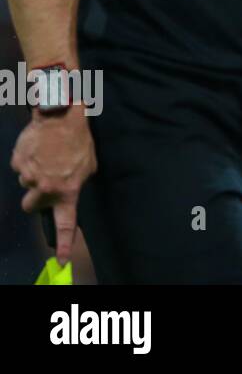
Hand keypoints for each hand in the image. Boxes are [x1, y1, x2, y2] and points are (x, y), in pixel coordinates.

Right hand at [11, 108, 96, 264]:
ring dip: (34, 174)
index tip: (61, 261)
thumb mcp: (87, 165)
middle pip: (31, 206)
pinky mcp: (17, 163)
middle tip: (45, 182)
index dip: (63, 244)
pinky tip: (38, 148)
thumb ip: (76, 182)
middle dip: (36, 197)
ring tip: (46, 156)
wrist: (60, 117)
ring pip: (26, 184)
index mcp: (67, 191)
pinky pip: (19, 168)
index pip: (65, 223)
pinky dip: (27, 161)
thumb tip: (67, 189)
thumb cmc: (78, 141)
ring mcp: (29, 176)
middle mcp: (46, 188)